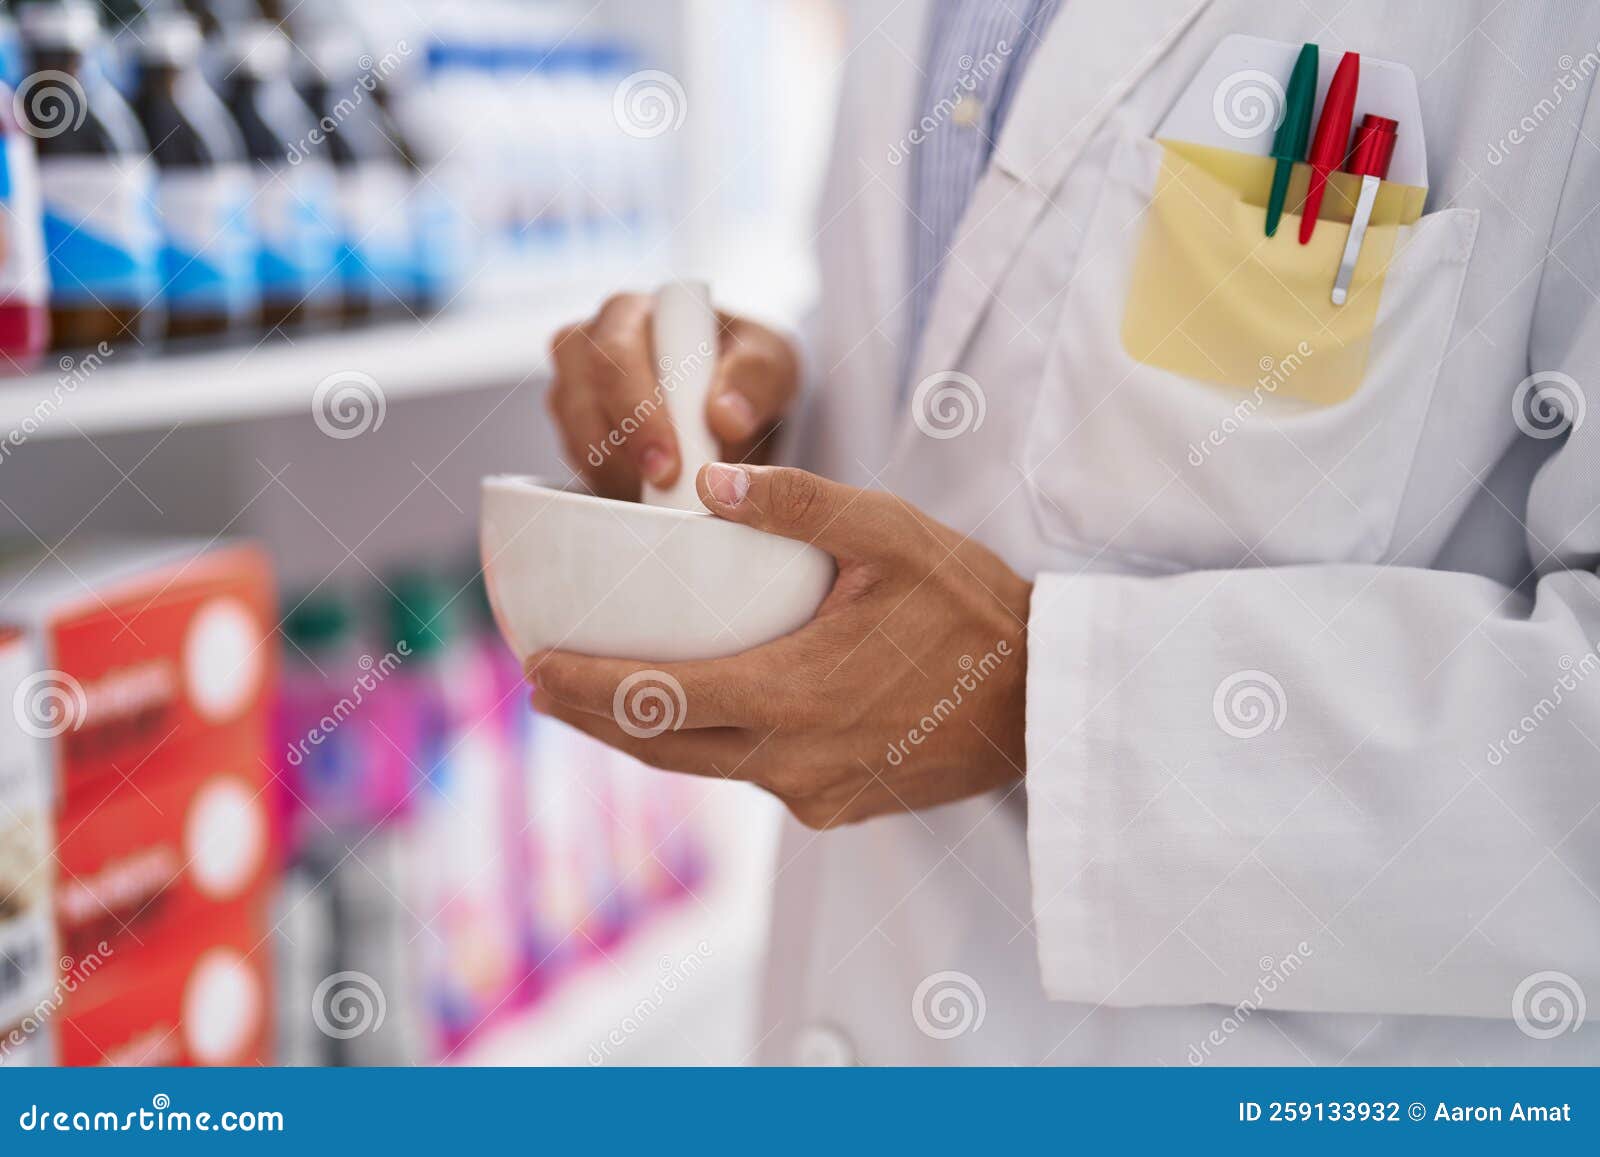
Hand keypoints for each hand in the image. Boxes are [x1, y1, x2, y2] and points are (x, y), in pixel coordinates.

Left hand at [527, 465, 1032, 827]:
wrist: (1044, 698)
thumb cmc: (971, 609)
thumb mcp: (890, 534)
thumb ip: (796, 504)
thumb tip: (708, 480)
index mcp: (792, 695)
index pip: (657, 700)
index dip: (587, 687)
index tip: (535, 669)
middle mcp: (792, 761)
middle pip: (663, 748)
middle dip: (595, 716)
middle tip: (544, 686)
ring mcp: (815, 794)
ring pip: (707, 766)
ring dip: (652, 733)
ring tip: (608, 697)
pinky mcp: (838, 808)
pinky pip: (757, 776)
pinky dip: (717, 745)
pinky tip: (708, 713)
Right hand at [547, 293, 800, 499]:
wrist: (736, 401)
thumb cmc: (747, 369)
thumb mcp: (771, 363)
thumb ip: (755, 380)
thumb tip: (724, 417)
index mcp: (628, 313)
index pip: (614, 356)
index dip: (635, 412)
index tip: (668, 463)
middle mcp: (587, 347)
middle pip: (577, 402)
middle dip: (621, 455)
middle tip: (668, 491)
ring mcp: (573, 393)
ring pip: (576, 441)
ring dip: (619, 476)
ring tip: (671, 494)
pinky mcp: (576, 436)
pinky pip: (582, 470)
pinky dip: (616, 489)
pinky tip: (655, 496)